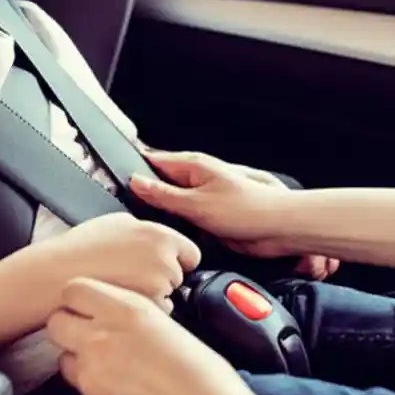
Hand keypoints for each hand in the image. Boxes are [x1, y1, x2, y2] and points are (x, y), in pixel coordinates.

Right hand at [37, 212, 201, 312]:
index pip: (190, 253)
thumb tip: (155, 235)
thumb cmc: (81, 248)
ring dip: (153, 296)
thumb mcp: (116, 221)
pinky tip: (122, 301)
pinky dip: (143, 311)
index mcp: (160, 236)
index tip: (163, 264)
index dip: (177, 259)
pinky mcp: (147, 308)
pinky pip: (156, 314)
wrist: (58, 275)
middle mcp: (165, 260)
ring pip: (168, 297)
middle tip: (134, 276)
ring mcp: (158, 286)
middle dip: (163, 278)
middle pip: (179, 276)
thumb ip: (145, 228)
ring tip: (124, 288)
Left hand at [46, 277, 258, 394]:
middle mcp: (103, 336)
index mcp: (129, 310)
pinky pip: (79, 388)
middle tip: (90, 337)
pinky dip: (92, 388)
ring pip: (63, 356)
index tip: (90, 308)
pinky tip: (120, 393)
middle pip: (56, 321)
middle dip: (69, 328)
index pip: (74, 289)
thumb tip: (123, 323)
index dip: (79, 300)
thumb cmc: (206, 381)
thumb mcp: (172, 329)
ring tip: (110, 370)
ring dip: (78, 360)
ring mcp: (93, 372)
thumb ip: (136, 322)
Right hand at [131, 150, 338, 279]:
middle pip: (161, 183)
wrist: (278, 229)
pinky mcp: (210, 216)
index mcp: (193, 166)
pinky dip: (178, 225)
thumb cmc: (247, 210)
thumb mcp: (196, 204)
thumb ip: (163, 195)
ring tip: (147, 222)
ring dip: (163, 212)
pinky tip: (171, 233)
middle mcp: (198, 178)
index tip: (115, 179)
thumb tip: (136, 182)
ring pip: (172, 203)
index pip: (154, 161)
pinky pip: (185, 219)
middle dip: (146, 194)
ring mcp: (204, 197)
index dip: (135, 170)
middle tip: (127, 207)